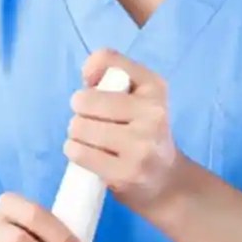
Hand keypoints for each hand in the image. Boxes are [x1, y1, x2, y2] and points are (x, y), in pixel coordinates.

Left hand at [66, 49, 187, 214]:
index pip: (106, 59)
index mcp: (155, 87)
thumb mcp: (139, 96)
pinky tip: (88, 155)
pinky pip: (80, 153)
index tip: (96, 88)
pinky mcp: (127, 172)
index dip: (91, 73)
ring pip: (80, 127)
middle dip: (81, 112)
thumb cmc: (143, 134)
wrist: (166, 182)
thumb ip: (112, 74)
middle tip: (94, 123)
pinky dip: (75, 152)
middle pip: (85, 100)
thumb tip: (88, 74)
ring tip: (92, 141)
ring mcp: (142, 145)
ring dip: (76, 135)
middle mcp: (154, 112)